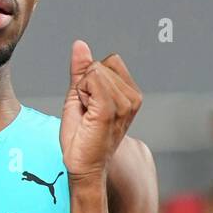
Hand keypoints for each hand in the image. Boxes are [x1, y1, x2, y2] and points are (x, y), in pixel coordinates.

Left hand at [60, 40, 142, 182]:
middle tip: (87, 113)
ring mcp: (125, 102)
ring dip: (82, 93)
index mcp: (130, 94)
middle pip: (100, 64)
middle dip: (85, 85)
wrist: (83, 167)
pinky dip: (81, 95)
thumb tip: (80, 45)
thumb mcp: (79, 97)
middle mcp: (132, 97)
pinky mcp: (111, 107)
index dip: (90, 79)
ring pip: (94, 71)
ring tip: (88, 117)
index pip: (108, 61)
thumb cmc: (82, 139)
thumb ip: (81, 71)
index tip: (90, 105)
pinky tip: (87, 116)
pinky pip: (91, 79)